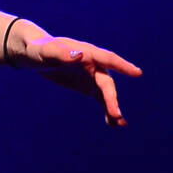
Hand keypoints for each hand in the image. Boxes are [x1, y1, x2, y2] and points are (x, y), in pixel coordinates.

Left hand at [18, 31, 141, 127]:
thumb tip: (80, 55)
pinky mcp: (88, 86)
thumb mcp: (45, 51)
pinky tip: (113, 124)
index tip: (137, 73)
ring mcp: (92, 76)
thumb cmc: (38, 48)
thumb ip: (60, 52)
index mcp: (86, 52)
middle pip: (106, 82)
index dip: (122, 66)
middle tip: (115, 114)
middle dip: (111, 97)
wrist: (35, 54)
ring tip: (119, 123)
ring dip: (112, 106)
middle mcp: (93, 64)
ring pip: (106, 93)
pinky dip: (106, 110)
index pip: (107, 59)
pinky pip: (100, 99)